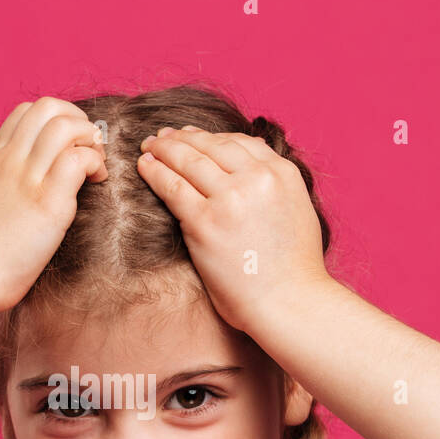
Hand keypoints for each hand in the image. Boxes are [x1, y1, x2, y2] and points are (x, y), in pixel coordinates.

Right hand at [0, 97, 107, 315]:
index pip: (25, 113)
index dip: (54, 120)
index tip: (66, 146)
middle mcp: (8, 163)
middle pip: (47, 108)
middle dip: (77, 119)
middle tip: (88, 149)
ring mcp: (27, 181)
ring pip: (66, 127)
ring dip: (90, 139)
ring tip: (95, 166)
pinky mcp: (47, 205)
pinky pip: (78, 160)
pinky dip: (95, 163)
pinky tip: (96, 182)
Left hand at [136, 125, 331, 332]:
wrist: (290, 301)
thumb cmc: (292, 269)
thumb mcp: (295, 211)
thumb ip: (274, 188)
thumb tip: (250, 174)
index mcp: (282, 173)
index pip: (240, 142)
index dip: (210, 137)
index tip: (192, 136)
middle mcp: (257, 178)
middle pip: (211, 146)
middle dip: (182, 138)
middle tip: (162, 138)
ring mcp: (230, 197)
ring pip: (188, 160)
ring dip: (164, 150)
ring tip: (148, 148)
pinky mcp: (206, 221)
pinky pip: (173, 187)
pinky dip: (155, 173)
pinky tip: (144, 167)